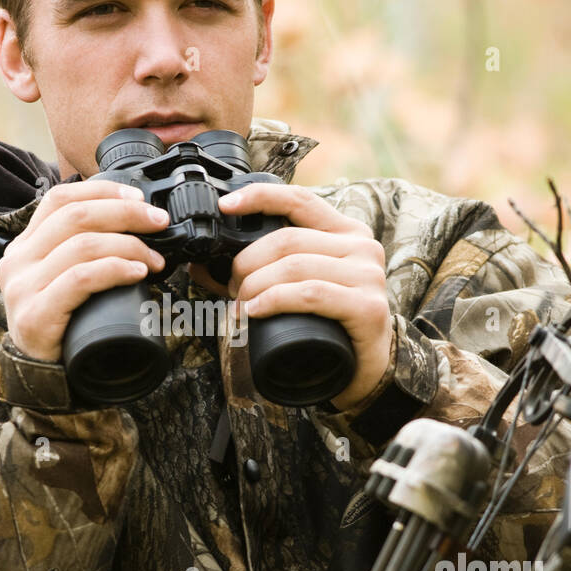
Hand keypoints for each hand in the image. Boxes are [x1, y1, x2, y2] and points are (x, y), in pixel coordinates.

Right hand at [0, 181, 168, 361]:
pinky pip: (80, 279)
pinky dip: (114, 270)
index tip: (138, 198)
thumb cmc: (65, 326)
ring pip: (81, 245)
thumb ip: (82, 251)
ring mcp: (23, 288)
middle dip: (125, 214)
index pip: (59, 199)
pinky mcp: (35, 315)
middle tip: (159, 223)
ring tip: (155, 260)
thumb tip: (136, 224)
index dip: (102, 191)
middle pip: (75, 216)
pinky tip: (137, 273)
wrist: (45, 379)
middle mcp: (17, 261)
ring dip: (129, 246)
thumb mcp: (66, 279)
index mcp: (25, 245)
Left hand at [217, 183, 393, 410]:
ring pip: (295, 266)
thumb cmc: (325, 327)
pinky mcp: (368, 308)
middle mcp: (362, 247)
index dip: (260, 198)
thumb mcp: (295, 287)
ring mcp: (368, 277)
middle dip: (247, 263)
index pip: (300, 200)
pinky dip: (276, 300)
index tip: (226, 206)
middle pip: (287, 239)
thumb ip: (259, 271)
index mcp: (346, 232)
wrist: (362, 372)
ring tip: (241, 308)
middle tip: (232, 290)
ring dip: (256, 286)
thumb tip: (202, 267)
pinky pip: (310, 293)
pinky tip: (256, 311)